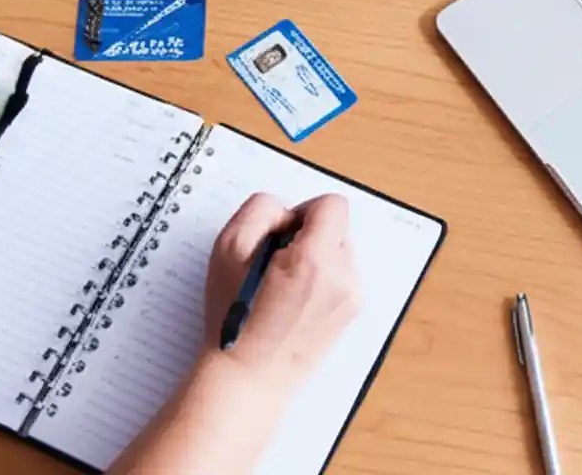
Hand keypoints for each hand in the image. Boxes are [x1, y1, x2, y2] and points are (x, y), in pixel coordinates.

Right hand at [205, 193, 360, 384]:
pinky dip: (322, 280)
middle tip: (276, 263)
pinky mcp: (352, 314)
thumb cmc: (235, 318)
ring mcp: (352, 298)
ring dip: (316, 258)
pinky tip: (295, 303)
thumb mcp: (229, 249)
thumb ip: (260, 211)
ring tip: (284, 287)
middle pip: (338, 228)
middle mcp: (342, 278)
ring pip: (340, 253)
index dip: (304, 210)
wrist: (249, 376)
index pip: (332, 205)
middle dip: (309, 236)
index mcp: (314, 260)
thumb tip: (288, 212)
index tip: (282, 232)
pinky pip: (342, 277)